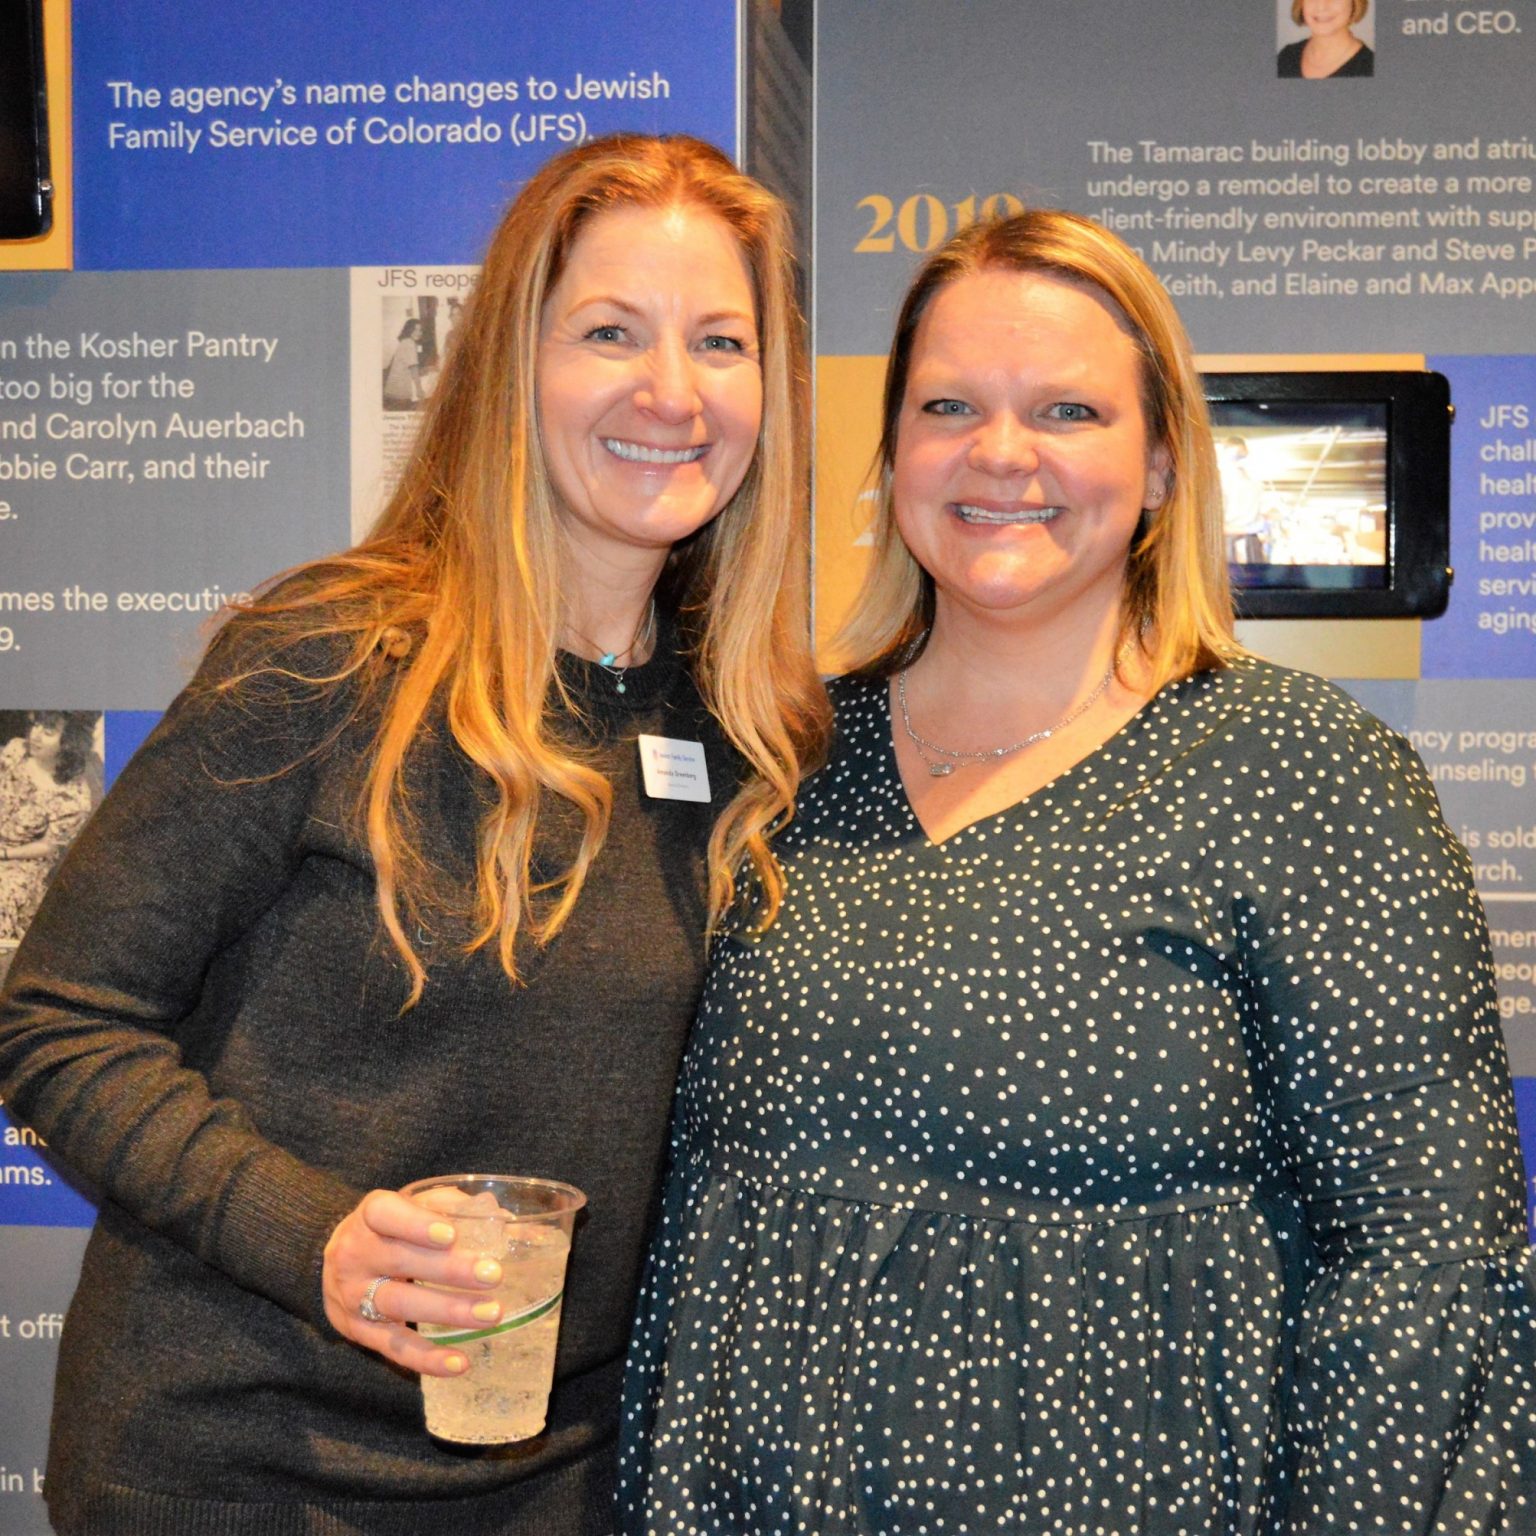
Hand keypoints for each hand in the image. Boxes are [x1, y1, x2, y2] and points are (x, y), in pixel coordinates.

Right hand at [322, 1188, 504, 1376]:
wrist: (339, 1264)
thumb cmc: (391, 1229)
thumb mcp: (411, 1207)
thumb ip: (452, 1206)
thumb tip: (503, 1217)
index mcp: (369, 1216)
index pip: (384, 1214)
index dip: (416, 1224)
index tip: (451, 1235)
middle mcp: (355, 1254)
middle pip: (401, 1261)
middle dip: (450, 1270)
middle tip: (494, 1275)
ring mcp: (353, 1296)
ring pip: (400, 1305)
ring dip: (448, 1311)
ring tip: (491, 1314)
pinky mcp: (359, 1332)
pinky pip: (394, 1348)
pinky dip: (427, 1358)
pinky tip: (460, 1363)